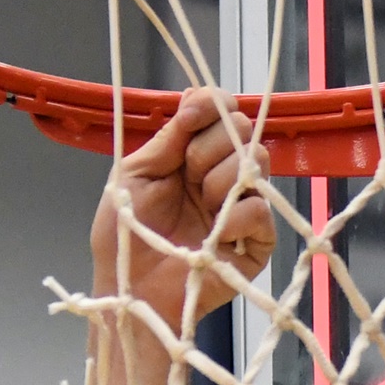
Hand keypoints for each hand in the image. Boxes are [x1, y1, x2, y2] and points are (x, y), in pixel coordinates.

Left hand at [92, 89, 274, 384]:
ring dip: (219, 180)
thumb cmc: (124, 238)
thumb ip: (168, 137)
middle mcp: (222, 176)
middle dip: (208, 147)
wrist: (129, 289)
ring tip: (199, 208)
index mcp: (193, 157)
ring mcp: (242, 207)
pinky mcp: (256, 242)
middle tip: (186, 177)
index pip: (220, 111)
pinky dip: (235, 217)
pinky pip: (260, 209)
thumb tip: (194, 95)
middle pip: (242, 129)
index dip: (210, 105)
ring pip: (255, 162)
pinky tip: (215, 233)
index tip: (188, 117)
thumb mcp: (135, 173)